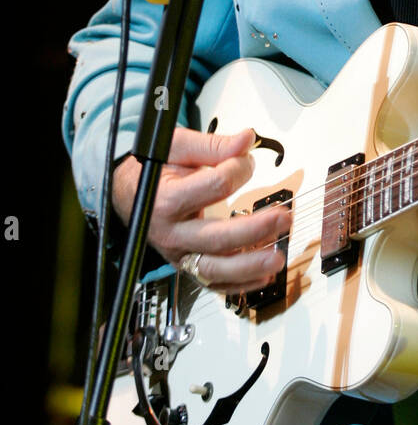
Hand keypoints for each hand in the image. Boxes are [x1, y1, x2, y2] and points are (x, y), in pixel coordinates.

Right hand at [112, 125, 290, 294]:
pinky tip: (263, 276)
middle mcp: (171, 232)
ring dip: (249, 266)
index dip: (238, 170)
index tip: (247, 160)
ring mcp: (178, 253)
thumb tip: (246, 139)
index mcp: (166, 199)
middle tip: (283, 218)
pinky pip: (212, 283)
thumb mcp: (177, 147)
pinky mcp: (186, 265)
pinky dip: (239, 285)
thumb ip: (213, 145)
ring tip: (277, 257)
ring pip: (215, 269)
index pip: (214, 186)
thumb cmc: (153, 168)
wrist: (128, 193)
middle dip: (254, 230)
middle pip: (216, 238)